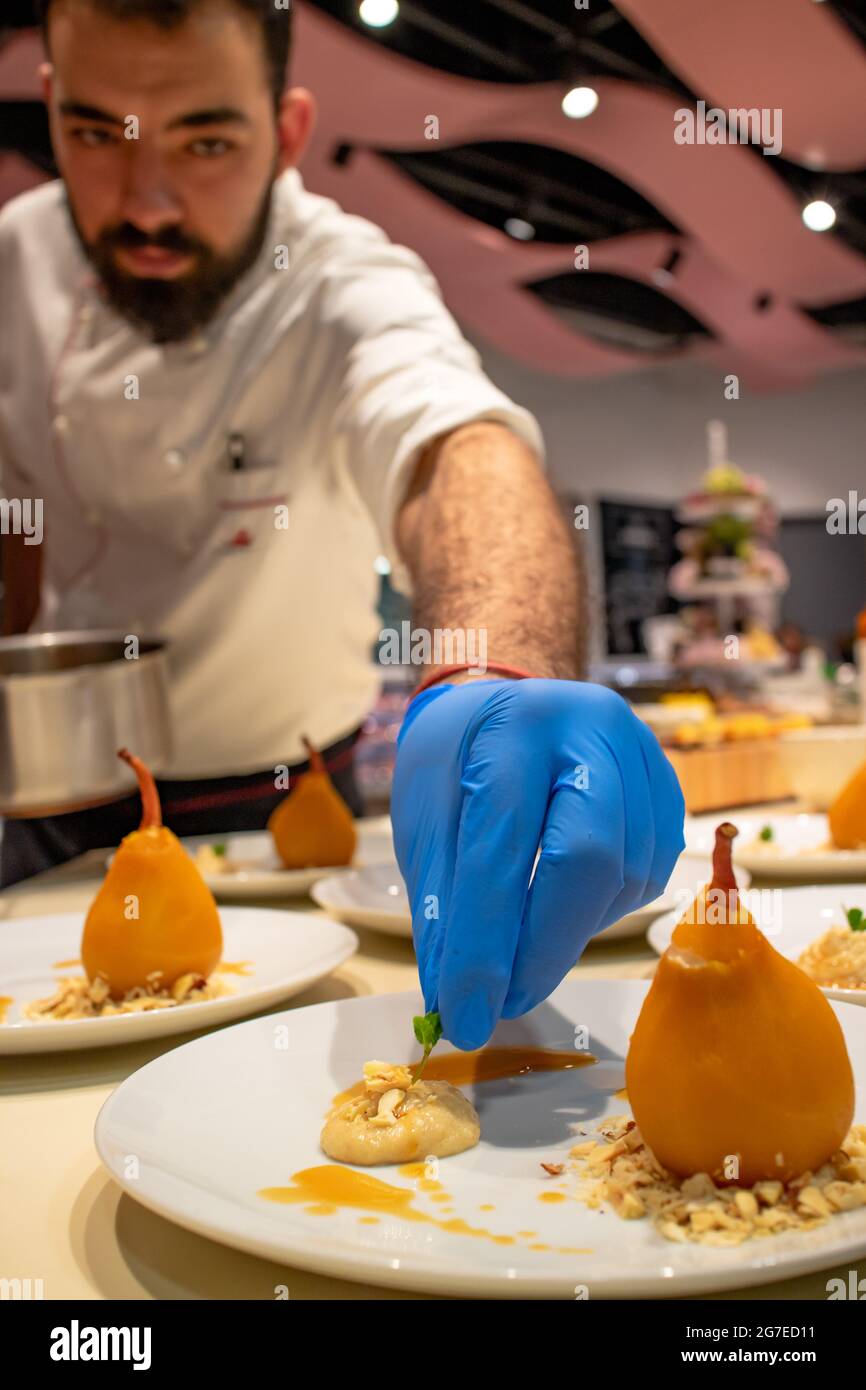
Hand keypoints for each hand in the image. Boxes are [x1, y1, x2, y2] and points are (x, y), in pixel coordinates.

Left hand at [391, 678, 684, 1048]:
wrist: (499, 701)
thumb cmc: (453, 762)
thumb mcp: (425, 824)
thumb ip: (442, 910)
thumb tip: (454, 1006)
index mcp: (511, 728)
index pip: (502, 848)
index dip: (484, 944)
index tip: (465, 1018)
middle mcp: (589, 727)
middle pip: (589, 856)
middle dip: (545, 947)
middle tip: (505, 1002)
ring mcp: (640, 752)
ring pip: (628, 873)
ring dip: (573, 933)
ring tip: (524, 951)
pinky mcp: (668, 785)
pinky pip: (652, 871)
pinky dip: (604, 909)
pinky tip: (564, 909)